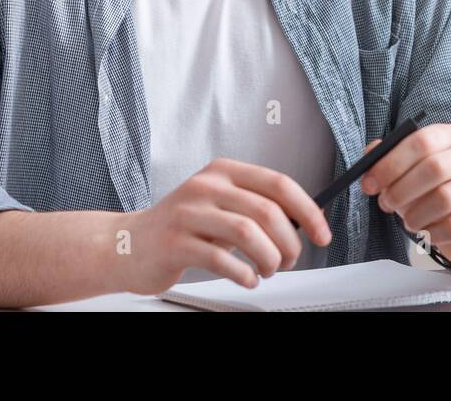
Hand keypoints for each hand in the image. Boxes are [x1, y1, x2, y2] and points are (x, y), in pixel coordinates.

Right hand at [120, 158, 331, 295]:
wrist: (128, 244)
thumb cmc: (181, 226)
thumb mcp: (219, 204)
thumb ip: (255, 205)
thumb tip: (304, 218)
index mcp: (223, 171)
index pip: (278, 183)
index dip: (307, 210)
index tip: (322, 233)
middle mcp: (205, 186)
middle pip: (267, 211)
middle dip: (289, 243)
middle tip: (289, 261)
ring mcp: (188, 213)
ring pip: (248, 234)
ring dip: (269, 259)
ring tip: (268, 270)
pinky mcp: (174, 242)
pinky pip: (222, 260)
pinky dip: (244, 274)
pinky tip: (247, 278)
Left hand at [360, 124, 450, 267]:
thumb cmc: (435, 189)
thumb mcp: (412, 170)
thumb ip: (389, 158)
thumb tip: (370, 154)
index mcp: (450, 137)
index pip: (421, 141)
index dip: (391, 163)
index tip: (369, 184)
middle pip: (435, 168)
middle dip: (401, 189)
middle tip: (386, 204)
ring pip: (446, 198)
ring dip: (416, 214)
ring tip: (408, 221)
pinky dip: (433, 233)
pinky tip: (427, 233)